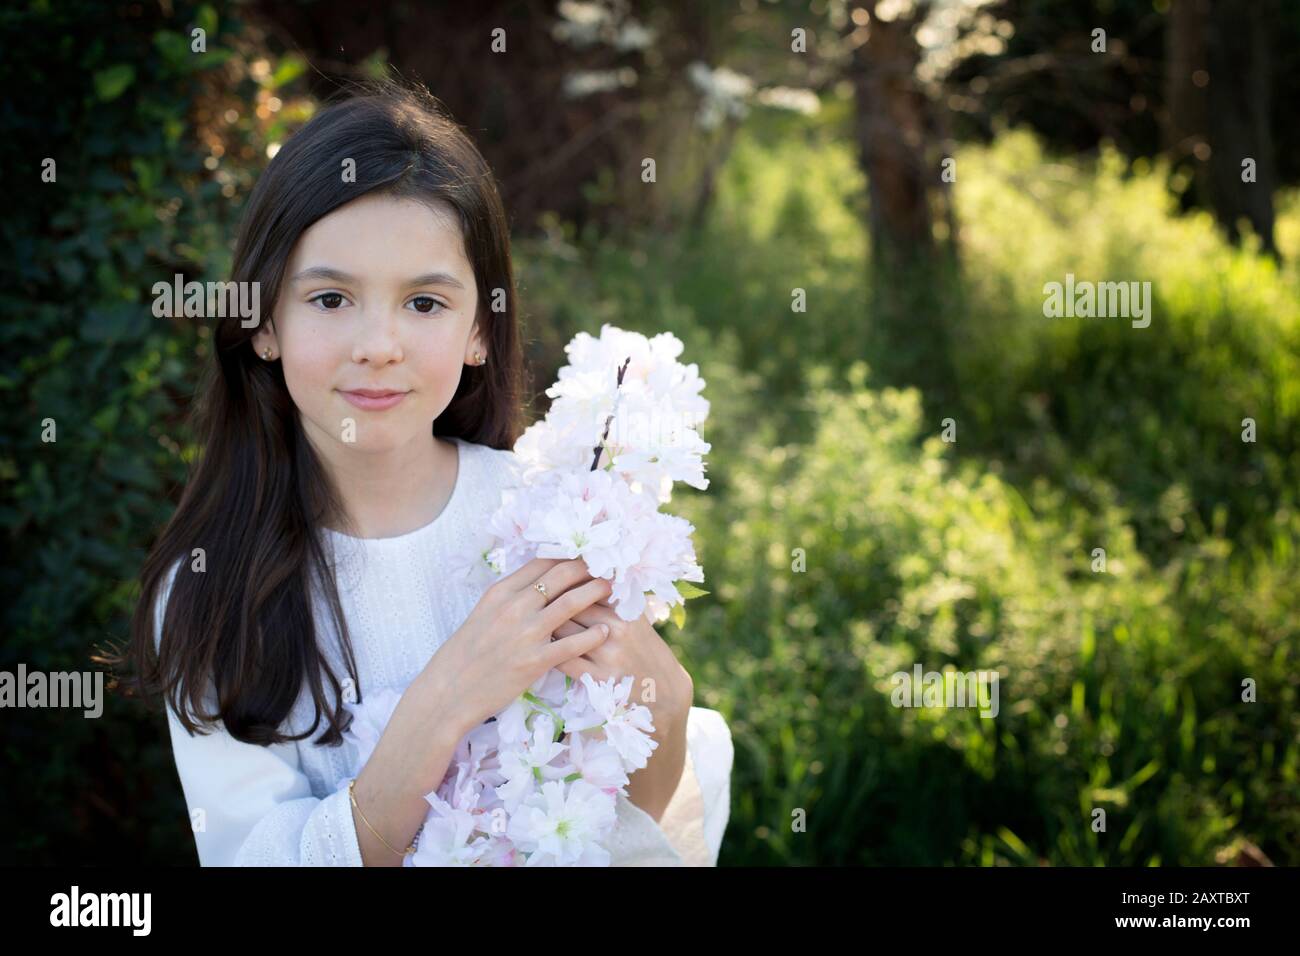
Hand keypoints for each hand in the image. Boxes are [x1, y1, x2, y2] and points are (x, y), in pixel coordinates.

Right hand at [419, 558, 612, 737]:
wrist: (448, 692)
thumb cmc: (464, 655)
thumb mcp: (482, 614)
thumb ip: (509, 598)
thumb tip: (535, 585)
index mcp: (500, 592)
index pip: (541, 563)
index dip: (567, 556)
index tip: (585, 555)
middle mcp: (514, 606)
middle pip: (560, 576)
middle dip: (587, 568)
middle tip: (607, 565)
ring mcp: (525, 633)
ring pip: (571, 603)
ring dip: (596, 592)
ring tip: (612, 588)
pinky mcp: (534, 660)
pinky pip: (572, 643)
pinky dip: (593, 635)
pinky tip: (605, 631)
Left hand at [549, 593, 693, 735]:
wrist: (664, 690)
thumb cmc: (646, 650)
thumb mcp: (637, 620)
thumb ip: (613, 601)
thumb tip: (581, 576)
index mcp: (626, 611)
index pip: (586, 588)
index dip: (567, 585)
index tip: (554, 584)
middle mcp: (618, 629)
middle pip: (571, 606)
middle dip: (553, 604)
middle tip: (539, 603)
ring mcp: (608, 655)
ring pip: (563, 631)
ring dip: (548, 627)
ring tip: (539, 624)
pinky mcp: (599, 679)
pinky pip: (563, 660)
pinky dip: (551, 652)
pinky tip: (545, 649)